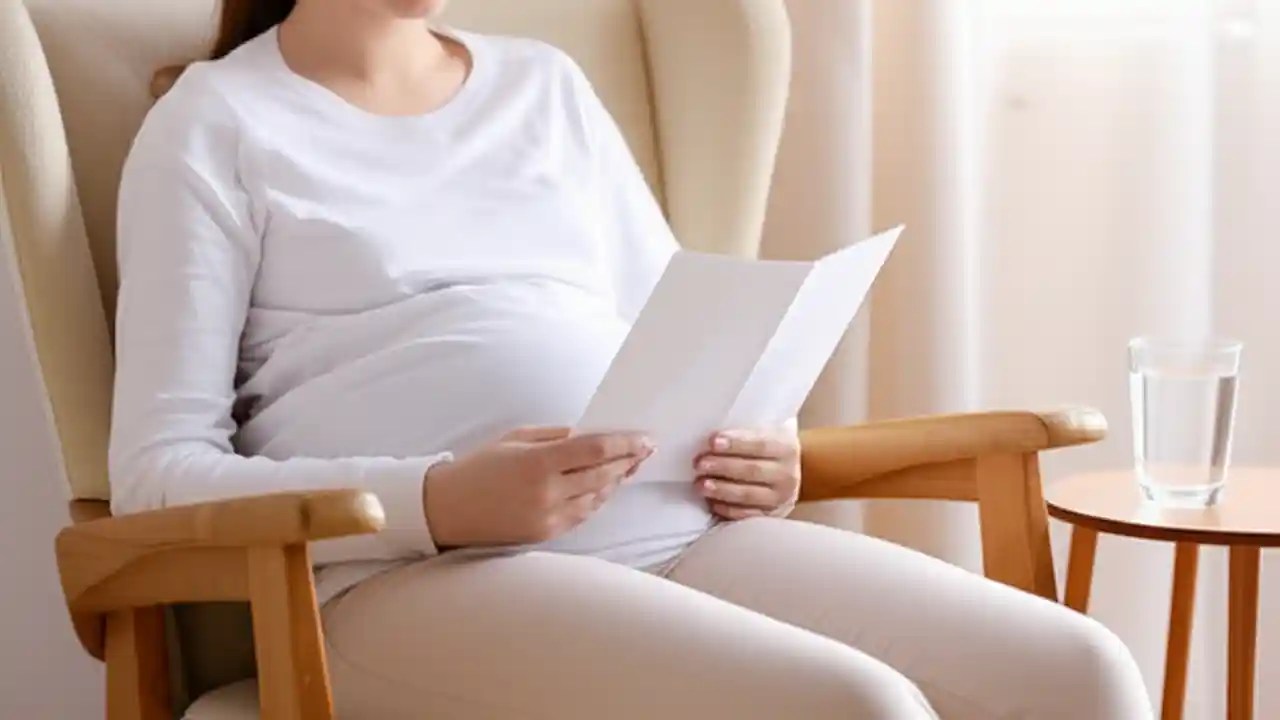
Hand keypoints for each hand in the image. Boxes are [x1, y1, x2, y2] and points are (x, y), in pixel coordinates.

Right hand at [424, 427, 653, 547]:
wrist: (447, 510)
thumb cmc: (479, 468)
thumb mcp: (514, 439)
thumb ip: (554, 436)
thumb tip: (588, 436)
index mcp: (539, 462)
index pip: (596, 451)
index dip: (626, 444)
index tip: (646, 438)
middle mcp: (548, 492)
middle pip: (604, 474)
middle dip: (628, 461)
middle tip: (645, 450)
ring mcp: (549, 517)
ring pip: (598, 497)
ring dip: (617, 481)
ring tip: (630, 466)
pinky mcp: (547, 534)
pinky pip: (584, 514)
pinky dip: (598, 498)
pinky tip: (606, 486)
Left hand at [694, 426, 799, 519]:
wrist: (791, 473)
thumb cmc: (768, 448)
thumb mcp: (766, 433)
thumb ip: (745, 433)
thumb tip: (711, 437)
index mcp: (786, 447)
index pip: (761, 444)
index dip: (736, 443)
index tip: (712, 441)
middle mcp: (787, 474)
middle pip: (752, 470)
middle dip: (723, 467)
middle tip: (699, 464)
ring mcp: (780, 498)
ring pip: (749, 495)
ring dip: (722, 490)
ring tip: (700, 485)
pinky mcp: (770, 516)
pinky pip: (747, 515)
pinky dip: (728, 510)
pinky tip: (712, 503)